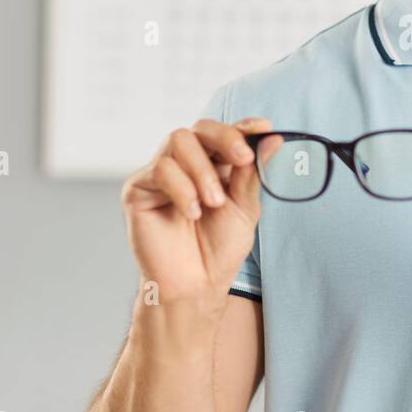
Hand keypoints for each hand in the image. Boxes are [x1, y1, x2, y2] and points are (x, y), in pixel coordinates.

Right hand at [121, 117, 277, 307]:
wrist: (194, 285)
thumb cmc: (219, 249)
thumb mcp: (245, 208)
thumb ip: (253, 173)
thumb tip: (272, 139)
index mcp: (213, 164)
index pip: (224, 133)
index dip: (243, 126)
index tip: (264, 127)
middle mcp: (185, 163)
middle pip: (200, 128)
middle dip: (225, 139)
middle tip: (243, 159)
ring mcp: (160, 174)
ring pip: (178, 141)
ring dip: (203, 169)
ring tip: (213, 203)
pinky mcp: (138, 188)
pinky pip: (160, 168)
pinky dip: (182, 188)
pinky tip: (191, 213)